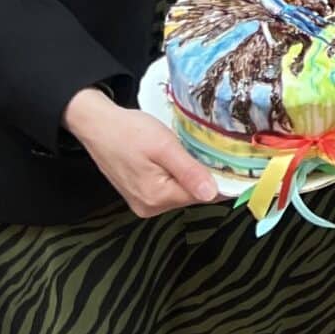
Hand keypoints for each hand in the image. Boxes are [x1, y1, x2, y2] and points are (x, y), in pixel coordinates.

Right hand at [63, 87, 222, 217]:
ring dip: (191, 174)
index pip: (204, 195)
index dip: (222, 179)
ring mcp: (144, 204)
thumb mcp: (164, 146)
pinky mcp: (140, 195)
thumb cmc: (129, 131)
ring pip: (182, 191)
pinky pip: (169, 188)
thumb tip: (213, 194)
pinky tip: (175, 158)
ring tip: (188, 150)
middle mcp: (150, 207)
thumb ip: (189, 172)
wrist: (98, 126)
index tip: (236, 162)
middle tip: (210, 149)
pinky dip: (177, 175)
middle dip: (205, 175)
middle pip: (193, 195)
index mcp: (157, 197)